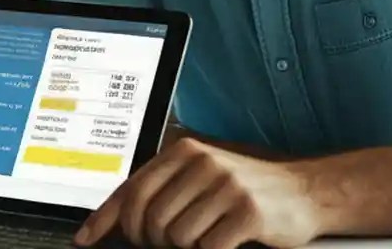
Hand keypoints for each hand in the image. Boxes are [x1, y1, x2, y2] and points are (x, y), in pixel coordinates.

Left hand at [76, 138, 322, 248]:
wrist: (306, 193)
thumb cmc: (244, 190)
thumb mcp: (199, 178)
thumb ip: (162, 192)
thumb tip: (114, 222)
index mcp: (183, 152)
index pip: (131, 189)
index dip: (104, 219)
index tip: (85, 240)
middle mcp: (202, 163)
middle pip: (151, 219)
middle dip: (153, 241)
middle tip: (168, 244)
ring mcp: (226, 186)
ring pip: (176, 237)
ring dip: (185, 248)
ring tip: (204, 238)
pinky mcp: (249, 212)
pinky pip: (208, 247)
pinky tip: (224, 242)